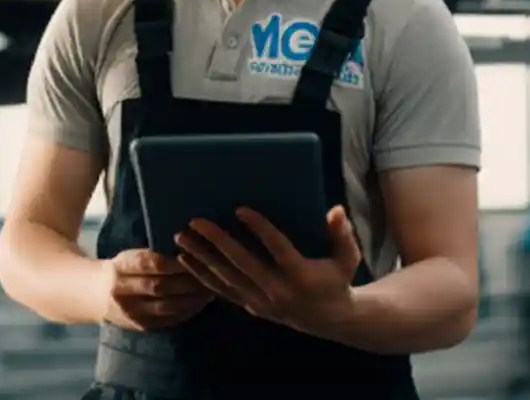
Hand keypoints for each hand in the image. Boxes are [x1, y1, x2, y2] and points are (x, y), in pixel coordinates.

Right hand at [99, 248, 213, 331]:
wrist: (94, 295)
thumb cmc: (121, 269)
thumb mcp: (128, 255)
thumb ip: (151, 254)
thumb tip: (188, 246)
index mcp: (121, 266)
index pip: (149, 264)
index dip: (174, 262)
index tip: (194, 256)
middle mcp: (122, 290)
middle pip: (159, 286)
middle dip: (188, 281)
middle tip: (210, 274)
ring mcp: (130, 311)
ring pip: (166, 306)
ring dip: (192, 299)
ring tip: (210, 289)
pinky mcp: (139, 326)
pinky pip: (167, 320)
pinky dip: (186, 312)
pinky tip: (200, 303)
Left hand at [174, 205, 360, 335]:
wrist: (329, 320)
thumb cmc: (336, 279)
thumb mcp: (347, 257)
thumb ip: (342, 234)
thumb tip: (335, 210)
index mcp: (300, 275)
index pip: (277, 249)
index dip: (259, 229)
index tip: (240, 209)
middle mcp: (278, 290)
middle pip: (242, 263)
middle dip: (217, 241)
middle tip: (196, 221)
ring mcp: (261, 300)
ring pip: (226, 278)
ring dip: (201, 257)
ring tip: (182, 237)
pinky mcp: (250, 306)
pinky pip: (221, 290)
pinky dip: (201, 276)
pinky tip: (184, 259)